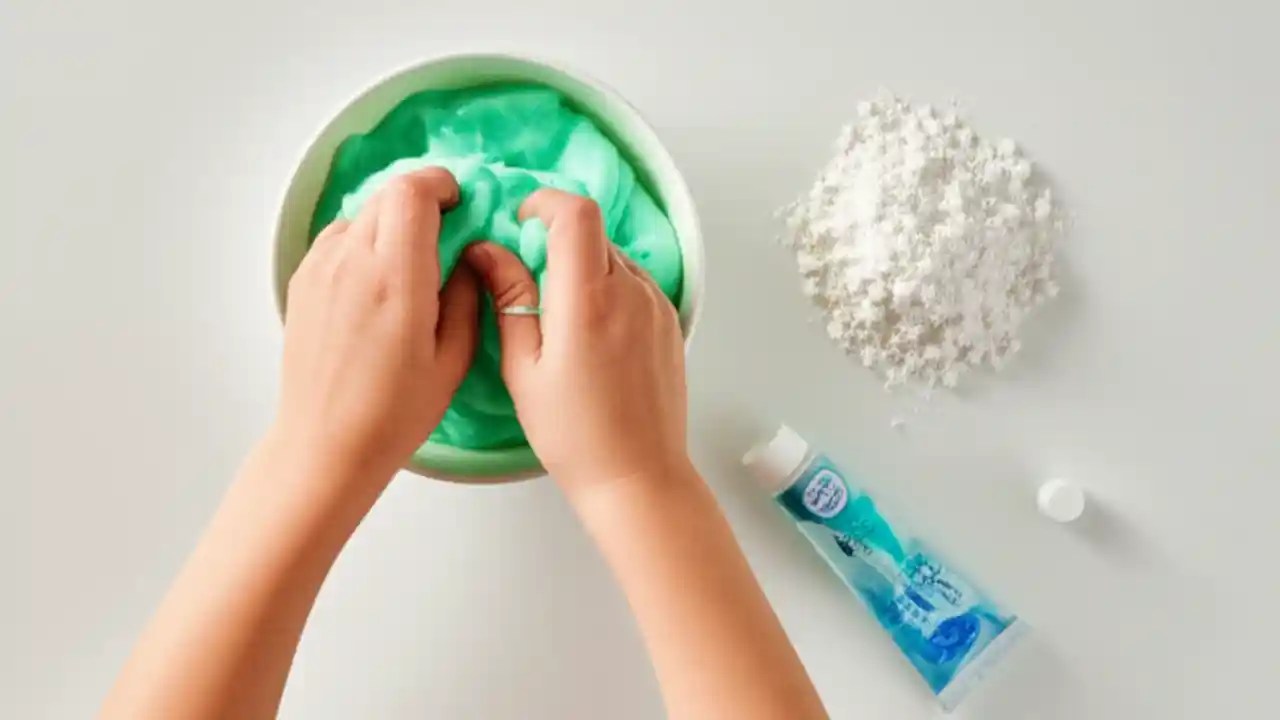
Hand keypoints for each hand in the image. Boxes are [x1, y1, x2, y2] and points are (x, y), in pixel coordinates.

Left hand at [277, 168, 477, 482]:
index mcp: (394, 276)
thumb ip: (465, 295)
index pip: (412, 191)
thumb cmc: (395, 411)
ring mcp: (319, 268)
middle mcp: (350, 261)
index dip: (441, 185)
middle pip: (387, 193)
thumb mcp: (453, 358)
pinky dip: (364, 241)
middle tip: (445, 230)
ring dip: (391, 221)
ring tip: (411, 262)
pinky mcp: (303, 281)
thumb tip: (467, 255)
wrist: (325, 443)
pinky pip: (338, 238)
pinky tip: (379, 281)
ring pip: (361, 213)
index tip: (460, 204)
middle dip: (421, 200)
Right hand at [464, 189, 688, 495]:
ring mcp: (657, 305)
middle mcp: (631, 292)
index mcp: (588, 299)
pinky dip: (607, 289)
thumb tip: (487, 249)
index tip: (521, 223)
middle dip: (556, 240)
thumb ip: (508, 299)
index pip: (575, 213)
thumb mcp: (523, 368)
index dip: (544, 203)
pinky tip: (591, 335)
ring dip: (582, 266)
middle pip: (593, 232)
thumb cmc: (572, 434)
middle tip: (528, 280)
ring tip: (559, 317)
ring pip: (614, 256)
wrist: (638, 476)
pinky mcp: (670, 321)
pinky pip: (634, 283)